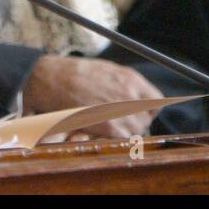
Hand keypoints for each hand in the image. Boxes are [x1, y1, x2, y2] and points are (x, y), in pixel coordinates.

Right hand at [22, 55, 162, 138]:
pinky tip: (104, 130)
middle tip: (122, 122)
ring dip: (126, 131)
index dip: (149, 109)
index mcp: (131, 79)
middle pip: (146, 119)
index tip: (141, 112)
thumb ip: (125, 84)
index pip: (156, 101)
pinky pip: (123, 138)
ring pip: (136, 130)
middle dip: (137, 123)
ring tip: (110, 126)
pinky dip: (116, 138)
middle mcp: (129, 94)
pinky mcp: (107, 125)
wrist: (51, 79)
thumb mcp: (107, 70)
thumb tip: (138, 97)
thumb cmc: (75, 73)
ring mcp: (120, 110)